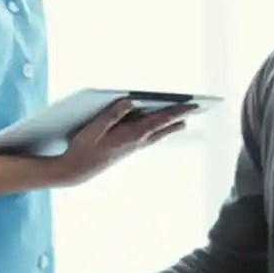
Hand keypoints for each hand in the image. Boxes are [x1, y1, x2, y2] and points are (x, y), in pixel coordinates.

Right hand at [54, 99, 193, 185]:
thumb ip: (113, 114)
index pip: (159, 120)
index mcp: (131, 135)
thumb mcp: (94, 128)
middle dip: (178, 117)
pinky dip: (157, 131)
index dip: (176, 111)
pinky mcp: (127, 150)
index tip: (192, 105)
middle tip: (196, 110)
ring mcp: (132, 147)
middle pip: (162, 128)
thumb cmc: (83, 148)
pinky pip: (148, 138)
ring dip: (170, 126)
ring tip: (182, 120)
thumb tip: (130, 101)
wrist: (76, 171)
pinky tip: (158, 130)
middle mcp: (136, 142)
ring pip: (156, 134)